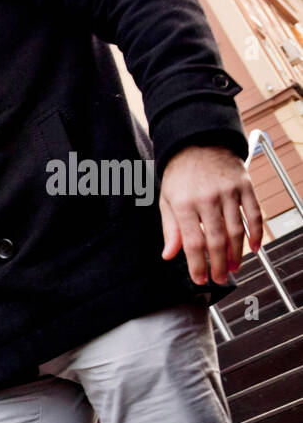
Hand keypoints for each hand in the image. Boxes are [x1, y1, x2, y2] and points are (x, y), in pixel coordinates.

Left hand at [159, 145, 262, 284]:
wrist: (198, 143)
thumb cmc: (179, 176)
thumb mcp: (166, 200)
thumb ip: (170, 229)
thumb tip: (169, 255)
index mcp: (183, 204)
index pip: (193, 242)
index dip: (197, 264)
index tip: (200, 279)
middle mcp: (207, 199)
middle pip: (217, 240)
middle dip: (219, 264)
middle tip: (219, 279)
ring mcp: (228, 192)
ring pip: (237, 230)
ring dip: (237, 253)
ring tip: (233, 268)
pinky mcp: (245, 185)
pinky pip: (254, 213)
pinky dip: (257, 232)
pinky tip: (255, 248)